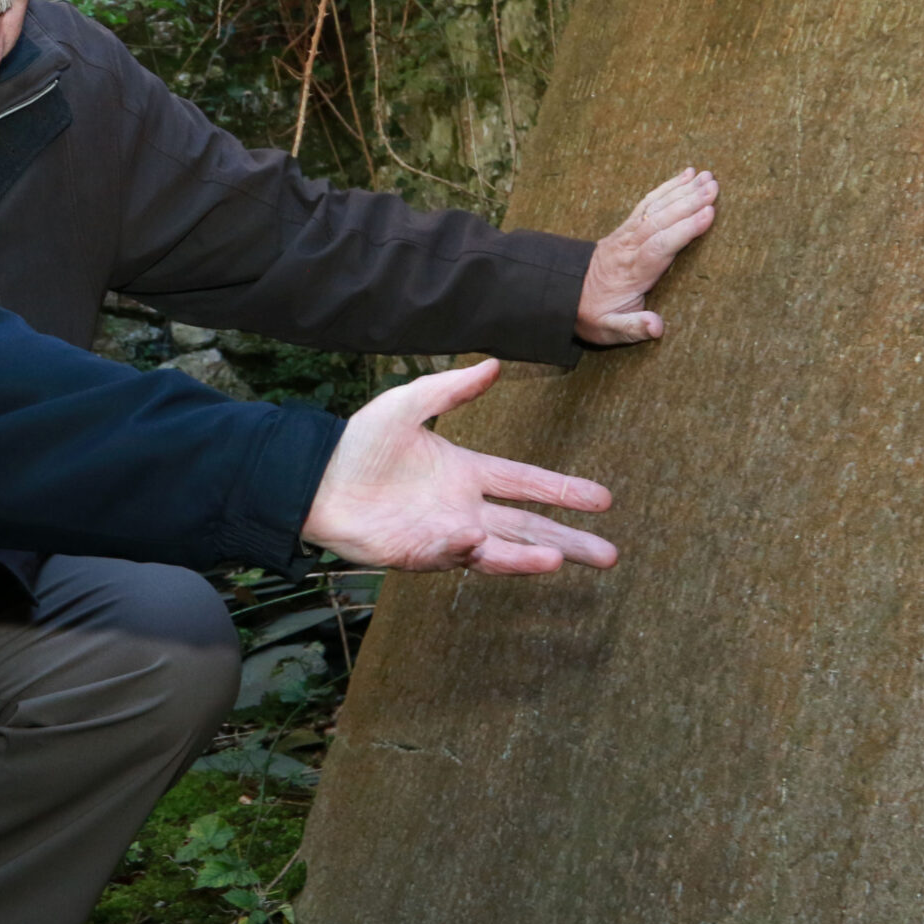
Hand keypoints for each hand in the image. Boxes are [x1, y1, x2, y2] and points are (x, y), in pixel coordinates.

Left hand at [301, 360, 616, 573]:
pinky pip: (450, 554)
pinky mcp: (418, 553)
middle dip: (568, 541)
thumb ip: (451, 389)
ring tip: (559, 559)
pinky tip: (480, 541)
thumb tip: (493, 363)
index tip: (603, 500)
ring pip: (498, 550)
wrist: (314, 477)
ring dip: (529, 556)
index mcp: (465, 472)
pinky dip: (467, 550)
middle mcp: (463, 508)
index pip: (527, 483)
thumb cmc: (357, 443)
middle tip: (609, 555)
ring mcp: (443, 535)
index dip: (564, 491)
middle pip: (527, 528)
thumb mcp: (406, 405)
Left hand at [576, 166, 717, 345]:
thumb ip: (633, 328)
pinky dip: (667, 187)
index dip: (684, 230)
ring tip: (708, 177)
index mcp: (632, 272)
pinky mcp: (626, 228)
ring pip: (656, 208)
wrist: (564, 295)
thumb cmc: (592, 314)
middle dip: (689, 202)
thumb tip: (657, 327)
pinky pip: (647, 203)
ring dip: (682, 190)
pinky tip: (686, 175)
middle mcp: (630, 248)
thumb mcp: (608, 330)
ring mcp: (627, 234)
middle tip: (715, 187)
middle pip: (661, 221)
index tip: (708, 214)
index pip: (660, 247)